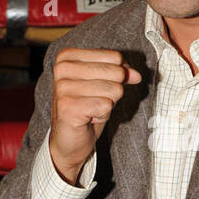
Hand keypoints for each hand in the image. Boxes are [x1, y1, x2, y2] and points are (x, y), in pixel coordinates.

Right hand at [49, 48, 141, 183]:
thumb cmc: (86, 110)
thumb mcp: (105, 85)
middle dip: (113, 92)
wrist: (68, 140)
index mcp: (68, 57)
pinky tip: (88, 118)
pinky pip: (106, 106)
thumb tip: (136, 75)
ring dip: (107, 105)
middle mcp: (63, 68)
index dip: (118, 76)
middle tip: (94, 101)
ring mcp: (63, 87)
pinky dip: (103, 116)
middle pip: (116, 72)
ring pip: (114, 90)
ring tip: (90, 110)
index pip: (115, 57)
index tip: (100, 88)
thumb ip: (120, 74)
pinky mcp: (68, 106)